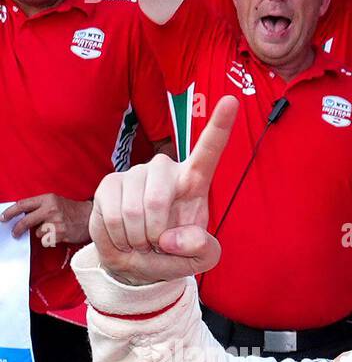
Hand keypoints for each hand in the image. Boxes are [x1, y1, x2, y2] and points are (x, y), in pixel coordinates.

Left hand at [1, 194, 92, 246]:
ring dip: (41, 234)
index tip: (3, 218)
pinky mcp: (62, 234)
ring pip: (37, 233)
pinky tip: (59, 235)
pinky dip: (50, 240)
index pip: (22, 205)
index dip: (10, 212)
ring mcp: (57, 222)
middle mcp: (51, 209)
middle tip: (14, 233)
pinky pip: (46, 240)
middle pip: (26, 221)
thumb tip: (21, 215)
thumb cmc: (72, 210)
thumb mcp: (55, 202)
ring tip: (53, 230)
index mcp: (47, 199)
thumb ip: (39, 206)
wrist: (92, 217)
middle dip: (17, 229)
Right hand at [88, 95, 237, 285]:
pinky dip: (120, 237)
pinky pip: (113, 215)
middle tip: (158, 243)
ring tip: (143, 240)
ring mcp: (135, 174)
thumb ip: (202, 250)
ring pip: (134, 210)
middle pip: (157, 200)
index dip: (219, 127)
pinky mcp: (109, 183)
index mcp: (194, 182)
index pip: (208, 152)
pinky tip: (125, 236)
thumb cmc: (175, 253)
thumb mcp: (200, 258)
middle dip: (156, 233)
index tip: (231, 101)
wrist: (138, 261)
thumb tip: (173, 237)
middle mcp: (165, 171)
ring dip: (138, 238)